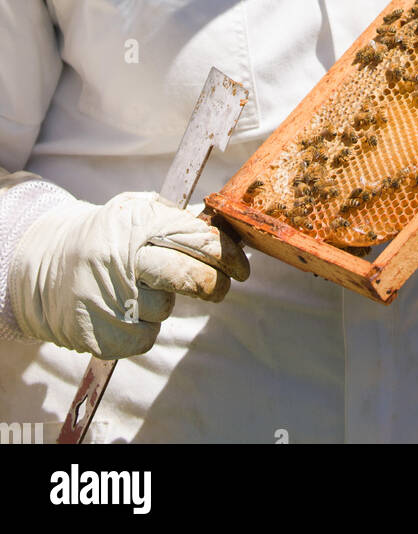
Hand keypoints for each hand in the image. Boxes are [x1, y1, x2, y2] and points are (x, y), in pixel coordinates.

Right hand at [9, 191, 248, 357]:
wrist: (45, 268)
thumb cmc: (105, 237)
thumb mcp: (137, 212)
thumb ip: (178, 219)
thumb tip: (227, 230)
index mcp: (138, 222)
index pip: (198, 239)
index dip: (227, 255)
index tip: (241, 266)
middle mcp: (123, 258)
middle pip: (191, 277)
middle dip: (215, 285)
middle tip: (221, 287)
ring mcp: (110, 297)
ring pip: (166, 308)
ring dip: (165, 302)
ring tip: (140, 289)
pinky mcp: (101, 333)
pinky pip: (146, 336)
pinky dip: (144, 326)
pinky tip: (125, 310)